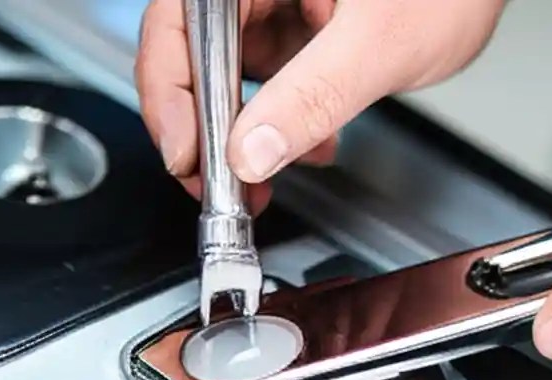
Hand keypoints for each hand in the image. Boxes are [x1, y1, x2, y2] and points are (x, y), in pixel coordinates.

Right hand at [135, 0, 506, 211]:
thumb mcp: (380, 43)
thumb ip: (313, 96)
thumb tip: (253, 151)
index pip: (176, 27)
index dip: (171, 97)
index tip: (188, 157)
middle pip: (192, 54)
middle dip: (208, 129)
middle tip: (219, 187)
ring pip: (227, 71)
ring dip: (244, 133)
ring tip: (263, 181)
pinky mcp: (300, 20)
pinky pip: (269, 75)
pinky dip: (281, 120)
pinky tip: (307, 146)